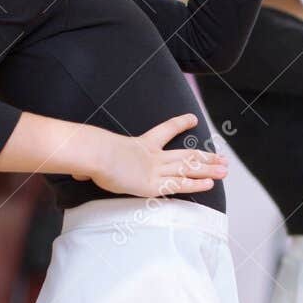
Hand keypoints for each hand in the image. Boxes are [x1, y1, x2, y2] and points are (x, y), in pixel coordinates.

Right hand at [89, 114, 227, 197]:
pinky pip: (180, 184)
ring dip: (208, 169)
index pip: (164, 131)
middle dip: (205, 157)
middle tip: (222, 158)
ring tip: (225, 169)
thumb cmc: (89, 153)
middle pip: (185, 155)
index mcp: (140, 145)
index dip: (179, 124)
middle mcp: (152, 157)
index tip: (192, 118)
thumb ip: (89, 165)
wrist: (94, 153)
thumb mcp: (93, 156)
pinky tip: (211, 183)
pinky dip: (196, 184)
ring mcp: (155, 170)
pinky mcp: (154, 184)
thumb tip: (76, 171)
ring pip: (188, 168)